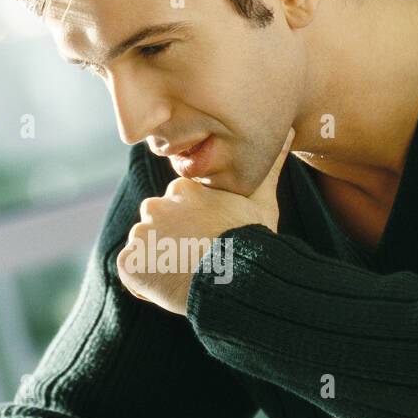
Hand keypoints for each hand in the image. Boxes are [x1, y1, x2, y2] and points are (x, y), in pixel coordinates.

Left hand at [117, 127, 294, 314]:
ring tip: (185, 275)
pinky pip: (131, 271)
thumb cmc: (251, 241)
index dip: (193, 227)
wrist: (235, 280)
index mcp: (181, 189)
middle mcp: (155, 205)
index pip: (178, 207)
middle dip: (171, 240)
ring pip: (144, 247)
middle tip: (196, 259)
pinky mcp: (129, 263)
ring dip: (158, 260)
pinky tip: (169, 285)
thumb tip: (289, 131)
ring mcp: (140, 234)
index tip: (209, 241)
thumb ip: (267, 169)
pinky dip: (144, 280)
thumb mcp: (262, 202)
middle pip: (158, 225)